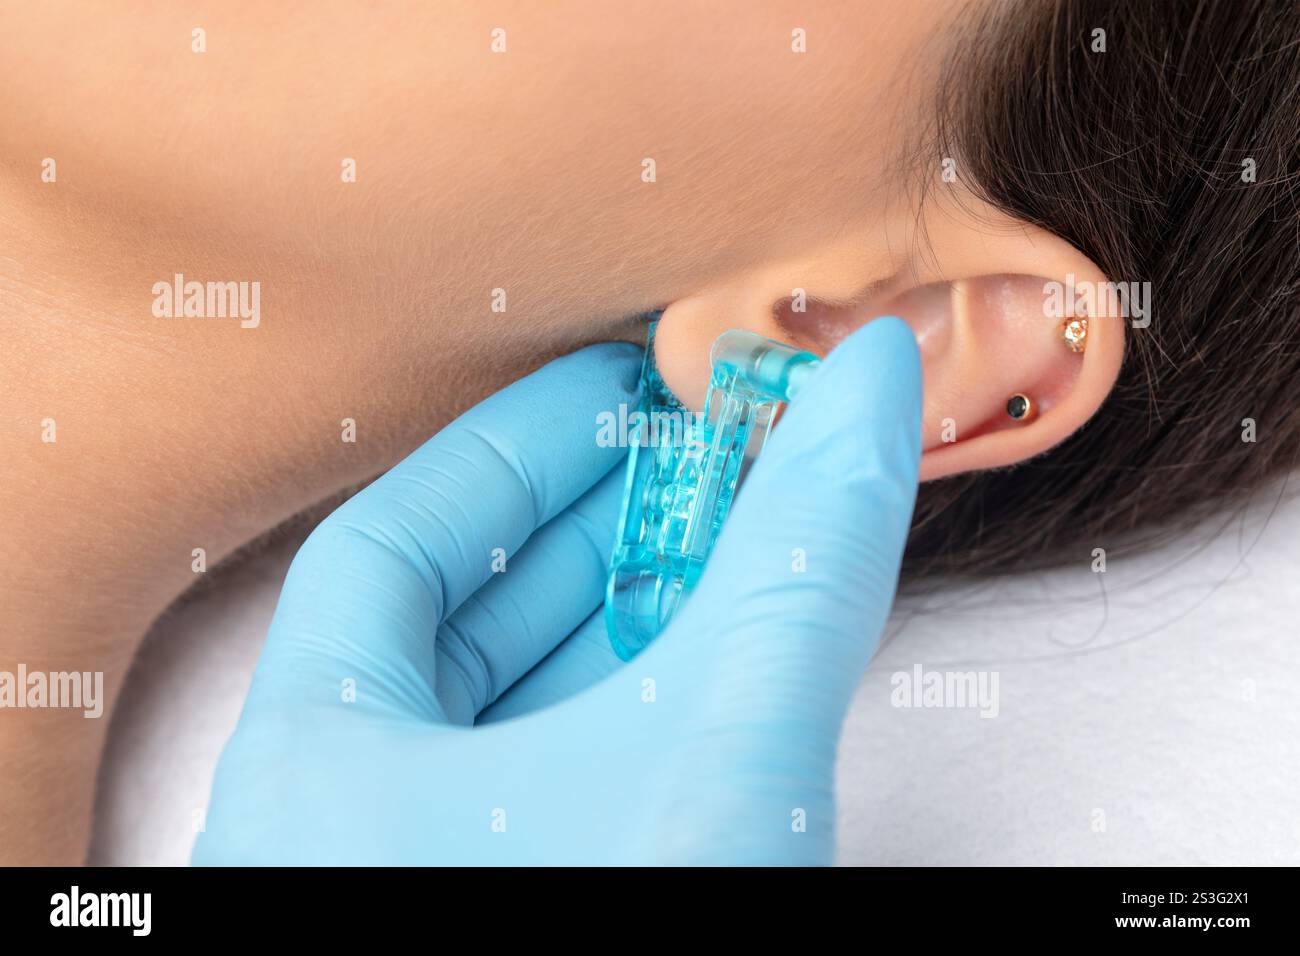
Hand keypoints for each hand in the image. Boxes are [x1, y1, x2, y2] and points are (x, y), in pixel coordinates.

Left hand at [193, 317, 921, 864]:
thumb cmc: (619, 955)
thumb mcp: (717, 749)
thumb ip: (794, 566)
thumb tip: (862, 395)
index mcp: (317, 767)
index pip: (392, 545)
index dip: (518, 448)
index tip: (615, 384)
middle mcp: (337, 825)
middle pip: (454, 620)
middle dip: (595, 527)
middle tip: (695, 456)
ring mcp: (413, 874)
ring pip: (506, 712)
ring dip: (619, 624)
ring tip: (719, 545)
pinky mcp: (500, 905)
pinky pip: (545, 784)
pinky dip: (622, 717)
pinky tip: (700, 678)